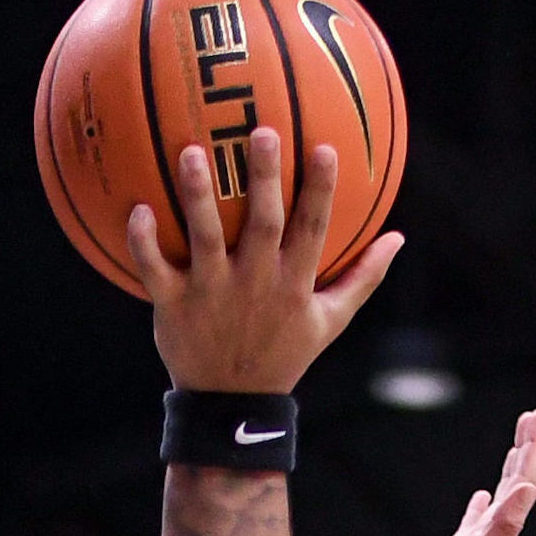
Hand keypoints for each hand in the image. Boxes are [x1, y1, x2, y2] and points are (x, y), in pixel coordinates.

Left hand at [129, 127, 401, 395]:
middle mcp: (254, 283)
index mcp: (293, 284)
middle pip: (262, 223)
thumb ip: (363, 277)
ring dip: (198, 196)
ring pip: (204, 238)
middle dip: (263, 179)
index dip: (319, 191)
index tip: (324, 148)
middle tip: (260, 131)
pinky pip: (155, 269)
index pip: (312, 230)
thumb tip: (398, 238)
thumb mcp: (330, 320)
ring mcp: (212, 293)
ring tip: (191, 153)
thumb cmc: (284, 353)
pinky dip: (144, 242)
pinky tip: (136, 206)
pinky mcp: (174, 305)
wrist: (232, 404)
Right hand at [403, 407, 535, 535]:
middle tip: (532, 417)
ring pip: (501, 497)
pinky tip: (482, 495)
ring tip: (516, 447)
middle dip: (526, 448)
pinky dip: (483, 503)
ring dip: (510, 470)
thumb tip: (527, 489)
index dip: (532, 447)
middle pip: (518, 482)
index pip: (524, 480)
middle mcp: (498, 532)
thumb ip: (504, 524)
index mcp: (505, 529)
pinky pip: (476, 520)